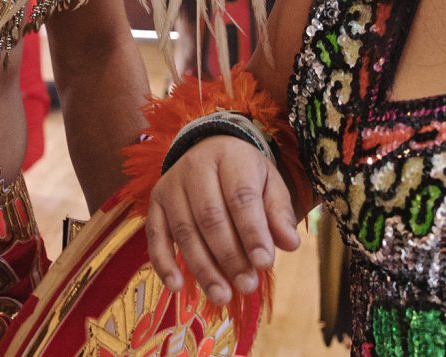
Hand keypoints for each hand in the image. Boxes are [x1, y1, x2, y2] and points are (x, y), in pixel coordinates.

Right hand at [144, 136, 300, 304]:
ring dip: (203, 267)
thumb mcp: (269, 183)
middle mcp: (195, 167)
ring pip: (185, 231)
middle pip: (210, 217)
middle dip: (229, 256)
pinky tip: (176, 287)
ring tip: (222, 296)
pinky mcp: (155, 203)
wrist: (209, 148)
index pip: (241, 197)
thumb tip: (290, 244)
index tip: (264, 264)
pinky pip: (155, 235)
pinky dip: (163, 262)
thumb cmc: (244, 173)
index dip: (252, 232)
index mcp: (230, 157)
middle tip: (247, 286)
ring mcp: (171, 185)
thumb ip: (279, 213)